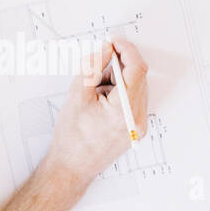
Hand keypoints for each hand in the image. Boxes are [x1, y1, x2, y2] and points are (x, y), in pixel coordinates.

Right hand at [43, 38, 147, 185]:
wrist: (71, 168)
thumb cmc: (71, 138)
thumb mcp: (77, 95)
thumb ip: (93, 67)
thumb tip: (106, 49)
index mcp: (123, 111)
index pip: (136, 70)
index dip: (126, 50)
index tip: (114, 42)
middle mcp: (137, 120)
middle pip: (137, 78)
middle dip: (117, 67)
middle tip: (96, 69)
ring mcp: (138, 126)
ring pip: (135, 88)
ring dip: (117, 81)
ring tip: (94, 94)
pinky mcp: (135, 129)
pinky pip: (133, 101)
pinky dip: (118, 94)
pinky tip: (100, 103)